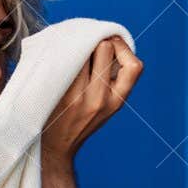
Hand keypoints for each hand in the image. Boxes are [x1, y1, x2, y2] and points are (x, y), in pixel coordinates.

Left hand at [41, 36, 142, 162]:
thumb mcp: (104, 106)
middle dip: (96, 41)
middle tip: (85, 44)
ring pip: (82, 50)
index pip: (134, 66)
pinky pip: (63, 60)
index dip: (124, 48)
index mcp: (117, 101)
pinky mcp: (58, 93)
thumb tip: (108, 40)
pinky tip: (57, 58)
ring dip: (77, 45)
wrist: (53, 148)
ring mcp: (78, 96)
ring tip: (70, 51)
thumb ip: (111, 81)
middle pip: (105, 48)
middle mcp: (100, 99)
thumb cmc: (78, 121)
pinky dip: (62, 53)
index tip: (111, 44)